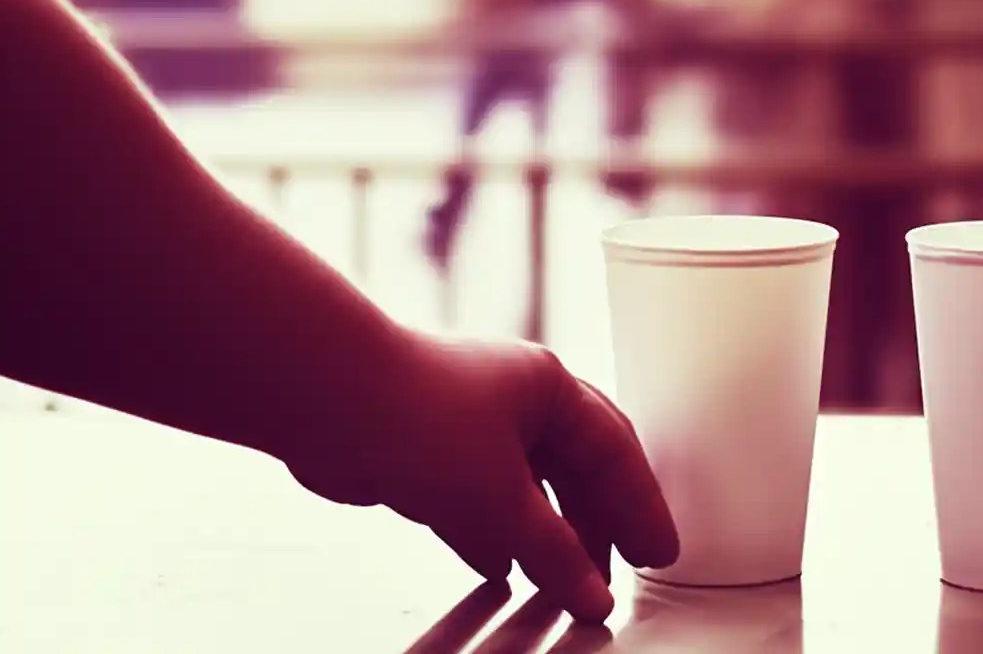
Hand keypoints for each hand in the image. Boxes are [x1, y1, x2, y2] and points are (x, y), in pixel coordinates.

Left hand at [281, 335, 678, 621]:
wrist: (324, 399)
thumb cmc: (415, 413)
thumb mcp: (502, 497)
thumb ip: (553, 552)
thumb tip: (591, 594)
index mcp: (549, 388)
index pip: (615, 452)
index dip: (641, 507)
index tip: (657, 553)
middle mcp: (515, 400)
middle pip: (575, 470)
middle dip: (599, 524)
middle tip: (621, 570)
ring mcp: (471, 425)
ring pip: (527, 489)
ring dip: (548, 538)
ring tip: (569, 582)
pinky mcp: (430, 453)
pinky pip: (478, 502)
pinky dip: (495, 536)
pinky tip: (501, 569)